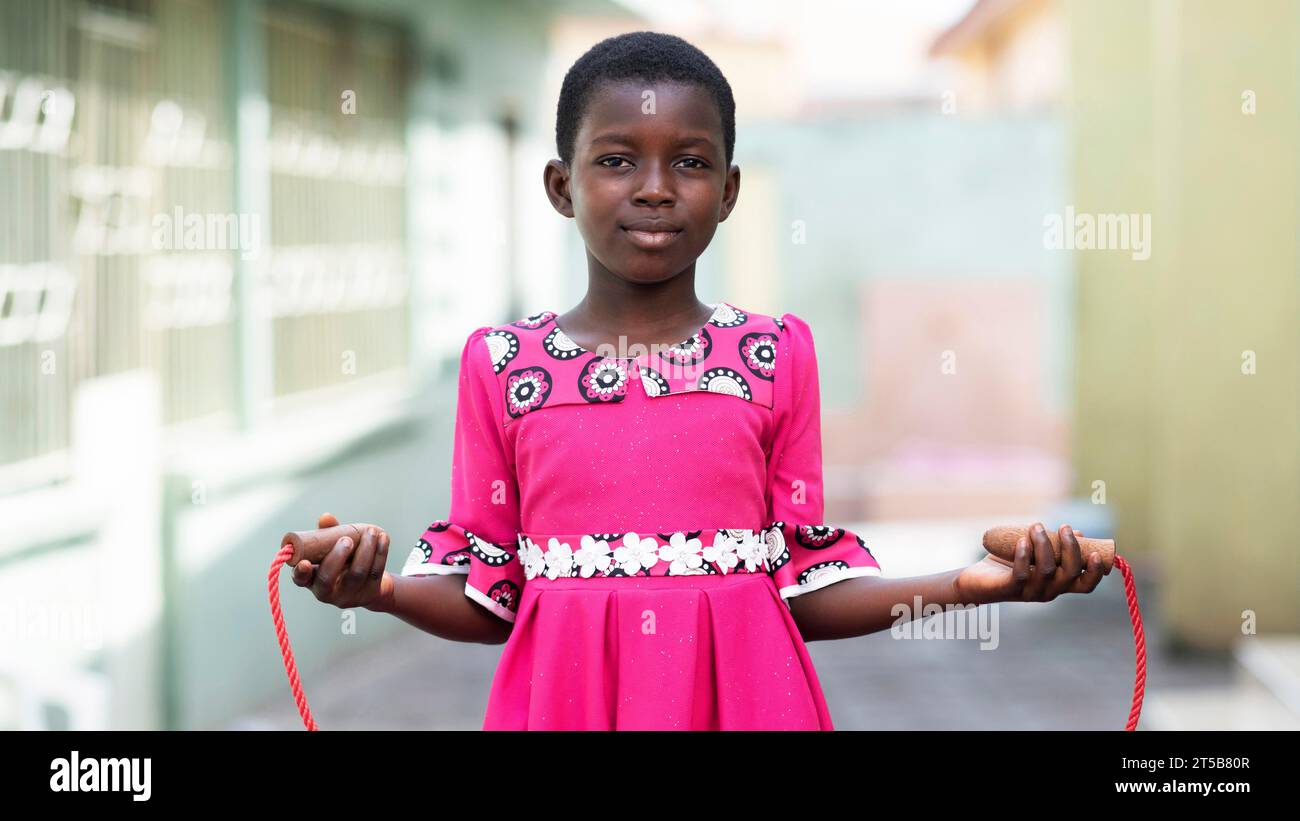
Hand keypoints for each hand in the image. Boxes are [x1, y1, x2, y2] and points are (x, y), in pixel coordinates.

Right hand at [291, 512, 393, 609]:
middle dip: (336, 557)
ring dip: (365, 549)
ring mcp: (349, 594)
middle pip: (327, 579)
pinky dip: (381, 552)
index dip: (301, 573)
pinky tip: (383, 537)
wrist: (367, 583)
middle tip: (346, 539)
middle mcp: (327, 592)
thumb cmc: (341, 562)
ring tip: (370, 531)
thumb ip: (327, 534)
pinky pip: (376, 571)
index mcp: (311, 580)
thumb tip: (326, 518)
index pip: (300, 579)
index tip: (304, 562)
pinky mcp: (370, 592)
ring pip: (357, 573)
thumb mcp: (331, 549)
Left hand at [954, 523, 1103, 605]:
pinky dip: (1024, 555)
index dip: (1094, 573)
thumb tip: (1077, 532)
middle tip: (1065, 527)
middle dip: (1071, 549)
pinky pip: (1022, 573)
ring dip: (1044, 545)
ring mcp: (1030, 592)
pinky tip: (1022, 541)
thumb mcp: (1035, 553)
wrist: (975, 581)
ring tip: (1037, 526)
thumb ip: (1055, 546)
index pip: (1085, 585)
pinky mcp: (1010, 589)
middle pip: (1069, 574)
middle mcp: (1048, 591)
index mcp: (1058, 584)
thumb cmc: (1008, 564)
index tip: (1096, 553)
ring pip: (1046, 570)